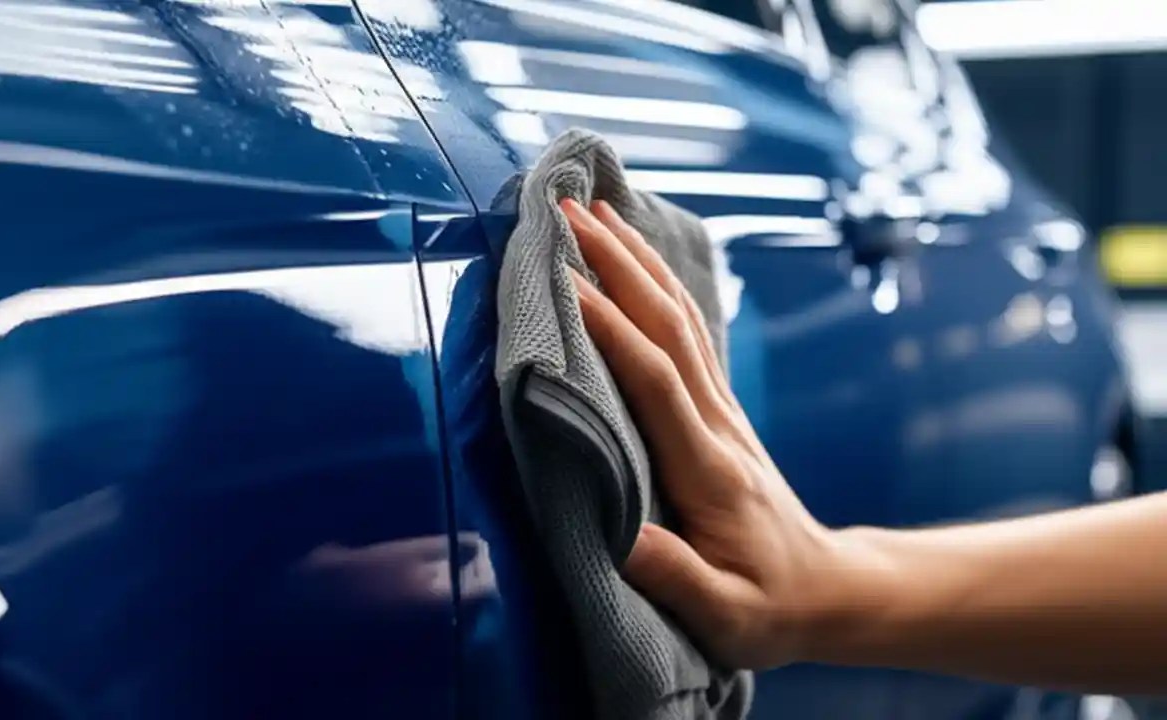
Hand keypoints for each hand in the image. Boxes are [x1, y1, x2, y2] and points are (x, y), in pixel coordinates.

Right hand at [562, 198, 878, 670]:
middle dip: (621, 264)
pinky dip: (657, 288)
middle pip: (670, 326)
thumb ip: (675, 578)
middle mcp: (718, 425)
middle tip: (571, 212)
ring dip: (639, 262)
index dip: (612, 329)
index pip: (657, 381)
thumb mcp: (727, 617)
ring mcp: (722, 413)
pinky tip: (637, 262)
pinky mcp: (719, 412)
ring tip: (598, 213)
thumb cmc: (772, 610)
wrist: (831, 592)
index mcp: (709, 469)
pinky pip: (687, 335)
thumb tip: (619, 539)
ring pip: (681, 319)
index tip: (566, 282)